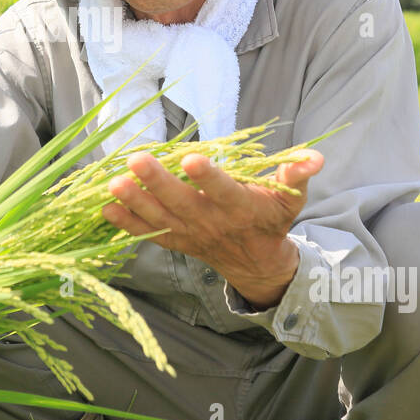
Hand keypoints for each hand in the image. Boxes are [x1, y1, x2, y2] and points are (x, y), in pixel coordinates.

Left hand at [101, 150, 323, 308]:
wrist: (255, 262)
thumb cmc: (271, 220)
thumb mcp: (290, 199)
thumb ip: (297, 176)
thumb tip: (314, 157)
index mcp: (241, 208)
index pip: (224, 191)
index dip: (209, 178)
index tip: (192, 158)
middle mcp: (212, 223)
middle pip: (182, 203)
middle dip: (158, 182)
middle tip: (135, 161)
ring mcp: (190, 234)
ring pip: (159, 219)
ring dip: (135, 203)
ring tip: (113, 184)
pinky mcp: (175, 241)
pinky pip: (147, 234)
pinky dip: (126, 223)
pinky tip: (105, 207)